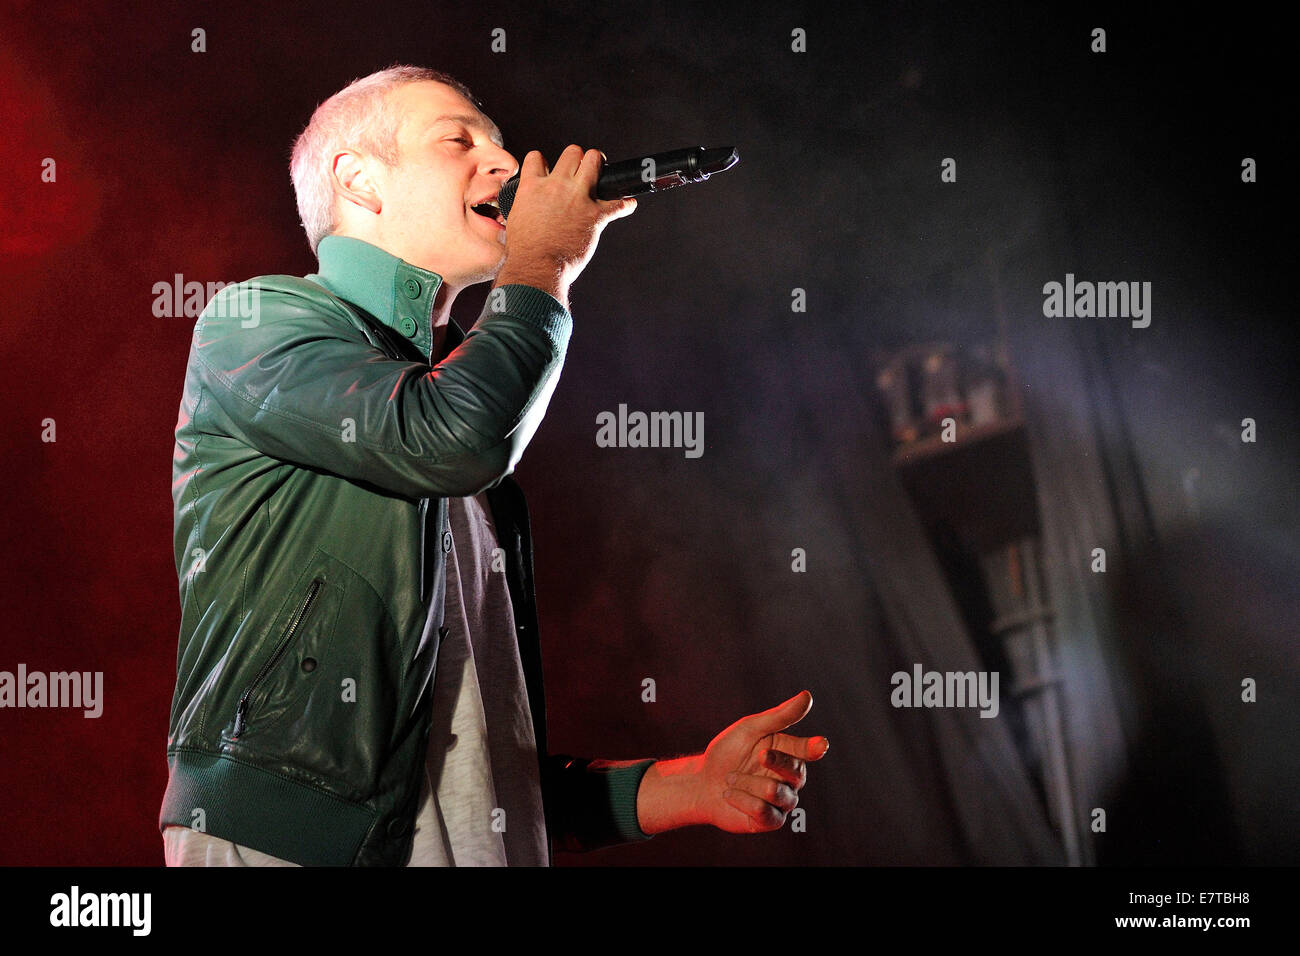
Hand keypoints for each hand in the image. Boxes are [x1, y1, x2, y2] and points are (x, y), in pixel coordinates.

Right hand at [493, 145, 635, 305]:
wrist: (536, 268)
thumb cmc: (525, 252)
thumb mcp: (516, 220)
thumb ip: (526, 206)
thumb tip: (530, 208)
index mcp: (532, 187)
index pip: (537, 158)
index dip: (545, 163)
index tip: (550, 172)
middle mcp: (555, 186)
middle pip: (572, 152)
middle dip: (579, 159)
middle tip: (583, 170)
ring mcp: (577, 198)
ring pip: (594, 161)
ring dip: (600, 166)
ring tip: (602, 175)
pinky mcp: (595, 215)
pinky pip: (618, 203)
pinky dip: (626, 204)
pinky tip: (628, 205)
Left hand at [692, 690, 827, 832]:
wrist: (702, 783)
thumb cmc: (728, 752)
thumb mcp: (750, 729)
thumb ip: (779, 716)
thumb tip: (808, 696)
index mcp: (790, 752)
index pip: (808, 750)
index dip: (814, 748)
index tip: (820, 745)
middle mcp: (791, 778)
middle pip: (796, 772)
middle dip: (774, 761)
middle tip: (757, 755)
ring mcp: (783, 801)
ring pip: (775, 792)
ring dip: (746, 782)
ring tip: (731, 779)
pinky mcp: (771, 821)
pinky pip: (763, 811)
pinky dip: (741, 799)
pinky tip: (729, 794)